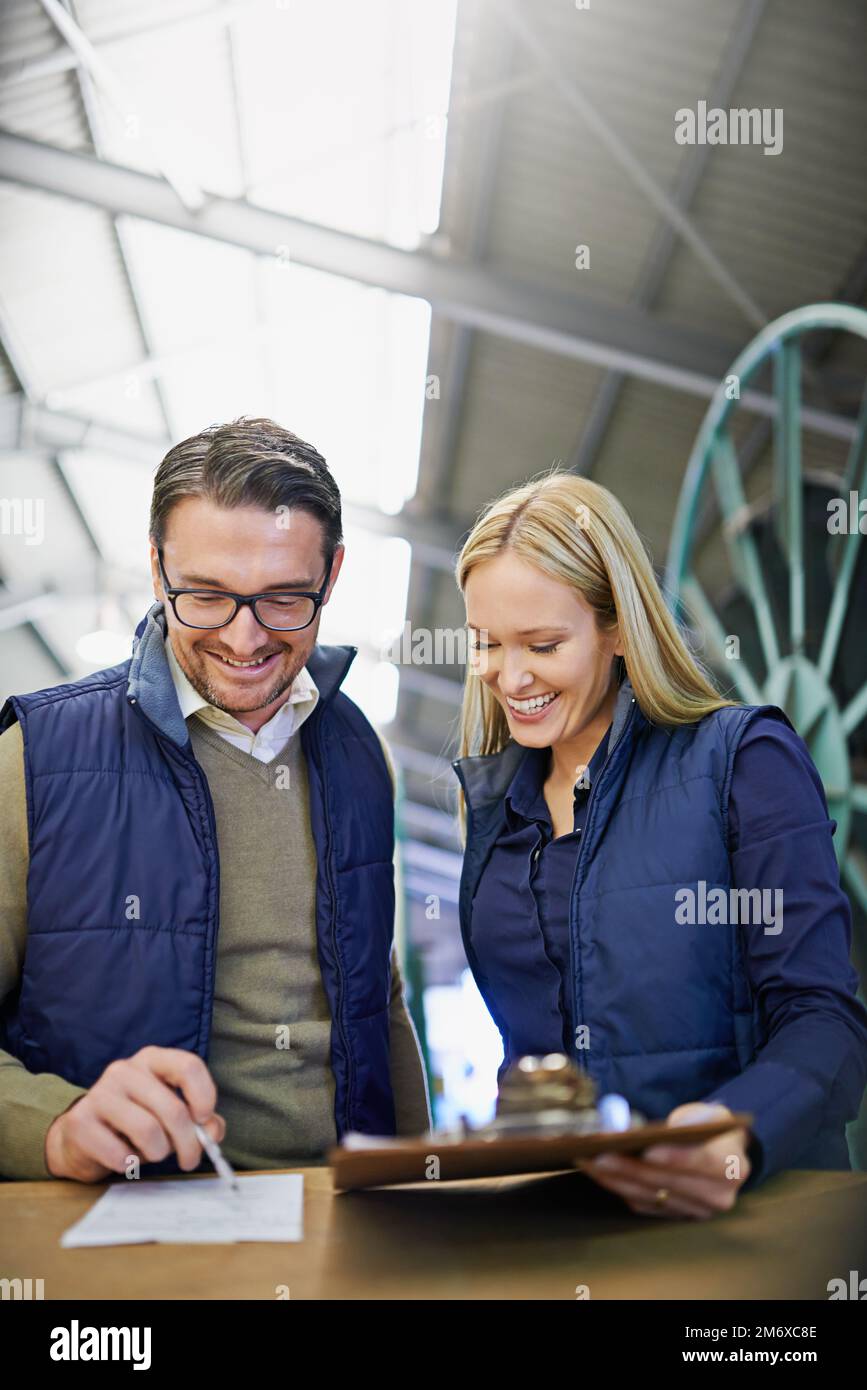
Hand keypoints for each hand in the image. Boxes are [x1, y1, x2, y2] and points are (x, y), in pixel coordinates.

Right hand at [44, 1046, 225, 1182]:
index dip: (204, 1095)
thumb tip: (213, 1131)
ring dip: (159, 1153)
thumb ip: (199, 1121)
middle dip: (188, 1143)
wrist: (83, 1138)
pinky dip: (130, 1164)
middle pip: (173, 1108)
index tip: (205, 1119)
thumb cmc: (136, 1123)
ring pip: (148, 1130)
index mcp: (152, 1060)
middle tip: (190, 1160)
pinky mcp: (80, 1121)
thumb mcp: (171, 1117)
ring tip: (154, 1154)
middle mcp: (125, 1070)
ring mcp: (100, 1093)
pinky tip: (125, 1158)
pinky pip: (119, 1153)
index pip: (188, 1065)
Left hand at [576, 1102, 751, 1218]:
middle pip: (669, 1183)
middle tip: (600, 1152)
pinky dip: (616, 1186)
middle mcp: (718, 1197)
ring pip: (650, 1195)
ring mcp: (694, 1211)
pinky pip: (641, 1203)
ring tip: (588, 1160)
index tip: (648, 1150)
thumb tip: (667, 1127)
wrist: (722, 1154)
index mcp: (733, 1167)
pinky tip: (596, 1170)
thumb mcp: (711, 1114)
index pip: (704, 1163)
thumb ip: (693, 1118)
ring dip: (616, 1178)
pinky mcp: (673, 1216)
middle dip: (631, 1167)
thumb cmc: (711, 1128)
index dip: (675, 1158)